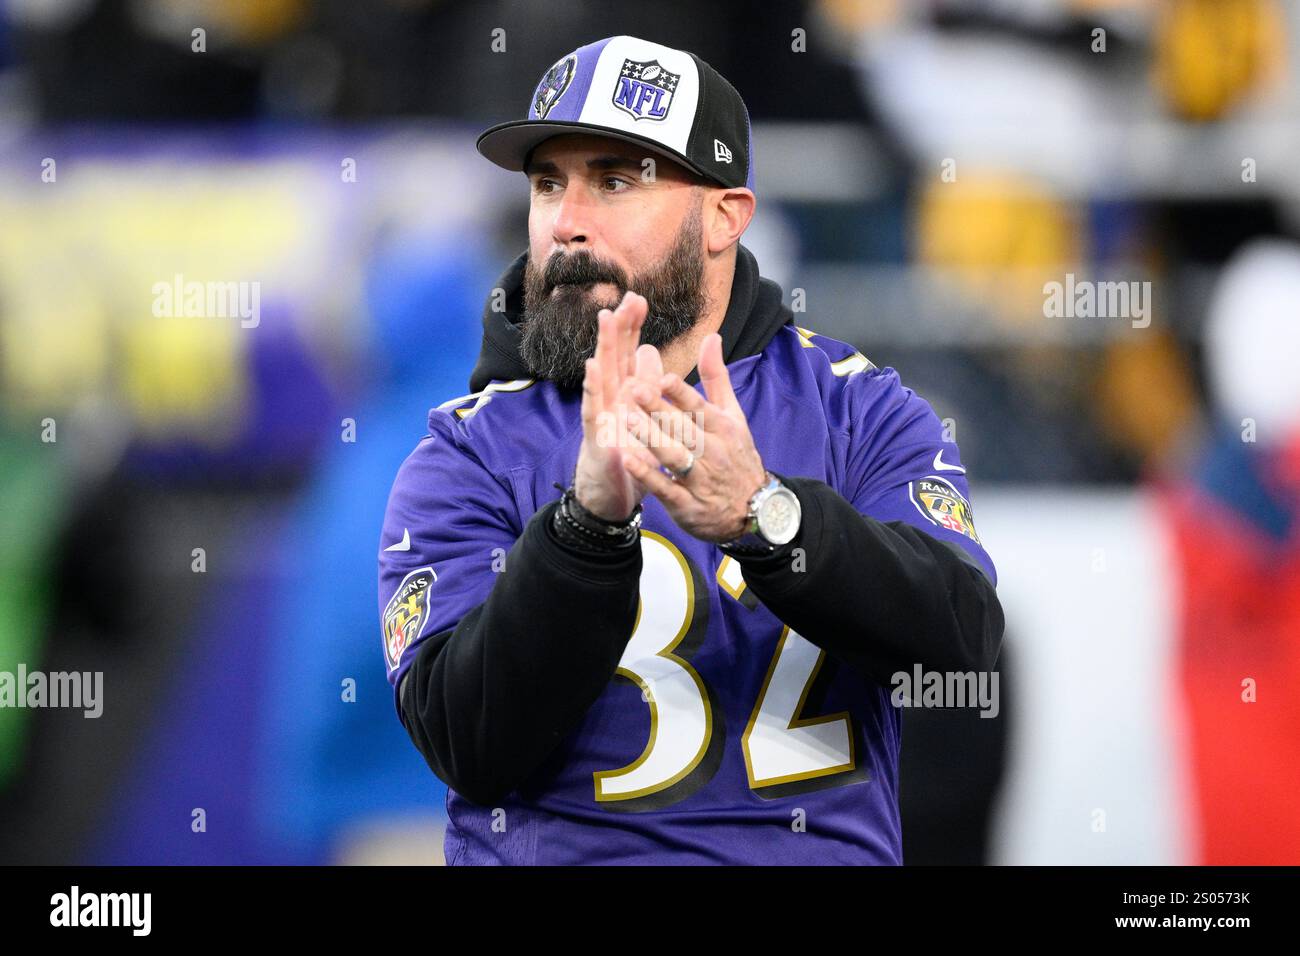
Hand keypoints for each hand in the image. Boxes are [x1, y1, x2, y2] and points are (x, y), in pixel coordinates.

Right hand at [573, 290, 657, 520]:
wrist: (612, 496)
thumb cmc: (628, 456)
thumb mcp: (643, 417)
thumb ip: (646, 385)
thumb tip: (650, 351)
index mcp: (626, 393)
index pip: (629, 353)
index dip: (633, 327)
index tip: (639, 298)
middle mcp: (611, 399)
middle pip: (615, 357)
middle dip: (620, 327)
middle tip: (626, 298)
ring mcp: (602, 415)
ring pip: (602, 376)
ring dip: (604, 346)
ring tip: (606, 319)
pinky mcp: (596, 436)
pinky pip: (593, 409)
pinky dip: (591, 388)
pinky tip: (591, 368)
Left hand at [619, 331, 767, 541]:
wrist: (755, 509)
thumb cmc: (737, 455)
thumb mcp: (733, 415)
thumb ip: (716, 377)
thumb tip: (711, 337)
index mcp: (721, 427)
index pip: (699, 406)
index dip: (680, 392)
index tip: (660, 377)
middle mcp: (712, 451)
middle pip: (683, 428)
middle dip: (658, 410)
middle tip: (633, 390)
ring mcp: (700, 479)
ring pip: (674, 456)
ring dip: (650, 438)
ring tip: (625, 420)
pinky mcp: (687, 504)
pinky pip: (666, 488)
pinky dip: (648, 474)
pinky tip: (627, 460)